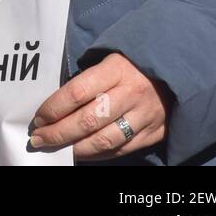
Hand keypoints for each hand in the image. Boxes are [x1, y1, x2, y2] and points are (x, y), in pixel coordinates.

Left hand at [29, 52, 172, 159]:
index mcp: (116, 69)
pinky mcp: (154, 132)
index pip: (77, 92)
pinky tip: (81, 153)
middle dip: (58, 133)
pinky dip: (98, 154)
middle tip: (39, 139)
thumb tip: (55, 106)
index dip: (53, 108)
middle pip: (88, 120)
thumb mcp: (109, 60)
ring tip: (57, 149)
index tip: (38, 118)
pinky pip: (121, 149)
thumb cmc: (132, 64)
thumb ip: (87, 80)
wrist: (176, 71)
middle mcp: (131, 93)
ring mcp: (145, 115)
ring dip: (76, 148)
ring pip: (104, 140)